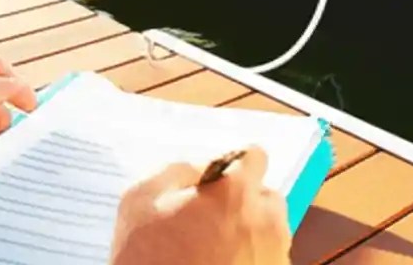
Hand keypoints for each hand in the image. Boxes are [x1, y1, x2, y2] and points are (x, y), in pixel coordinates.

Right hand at [111, 145, 291, 264]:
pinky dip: (250, 259)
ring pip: (269, 229)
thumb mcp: (138, 201)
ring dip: (248, 233)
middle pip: (265, 196)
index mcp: (235, 193)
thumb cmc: (149, 260)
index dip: (234, 166)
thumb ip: (175, 172)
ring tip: (212, 251)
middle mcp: (265, 220)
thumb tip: (199, 168)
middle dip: (242, 203)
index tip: (219, 181)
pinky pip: (268, 258)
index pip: (254, 158)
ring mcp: (274, 254)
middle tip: (209, 222)